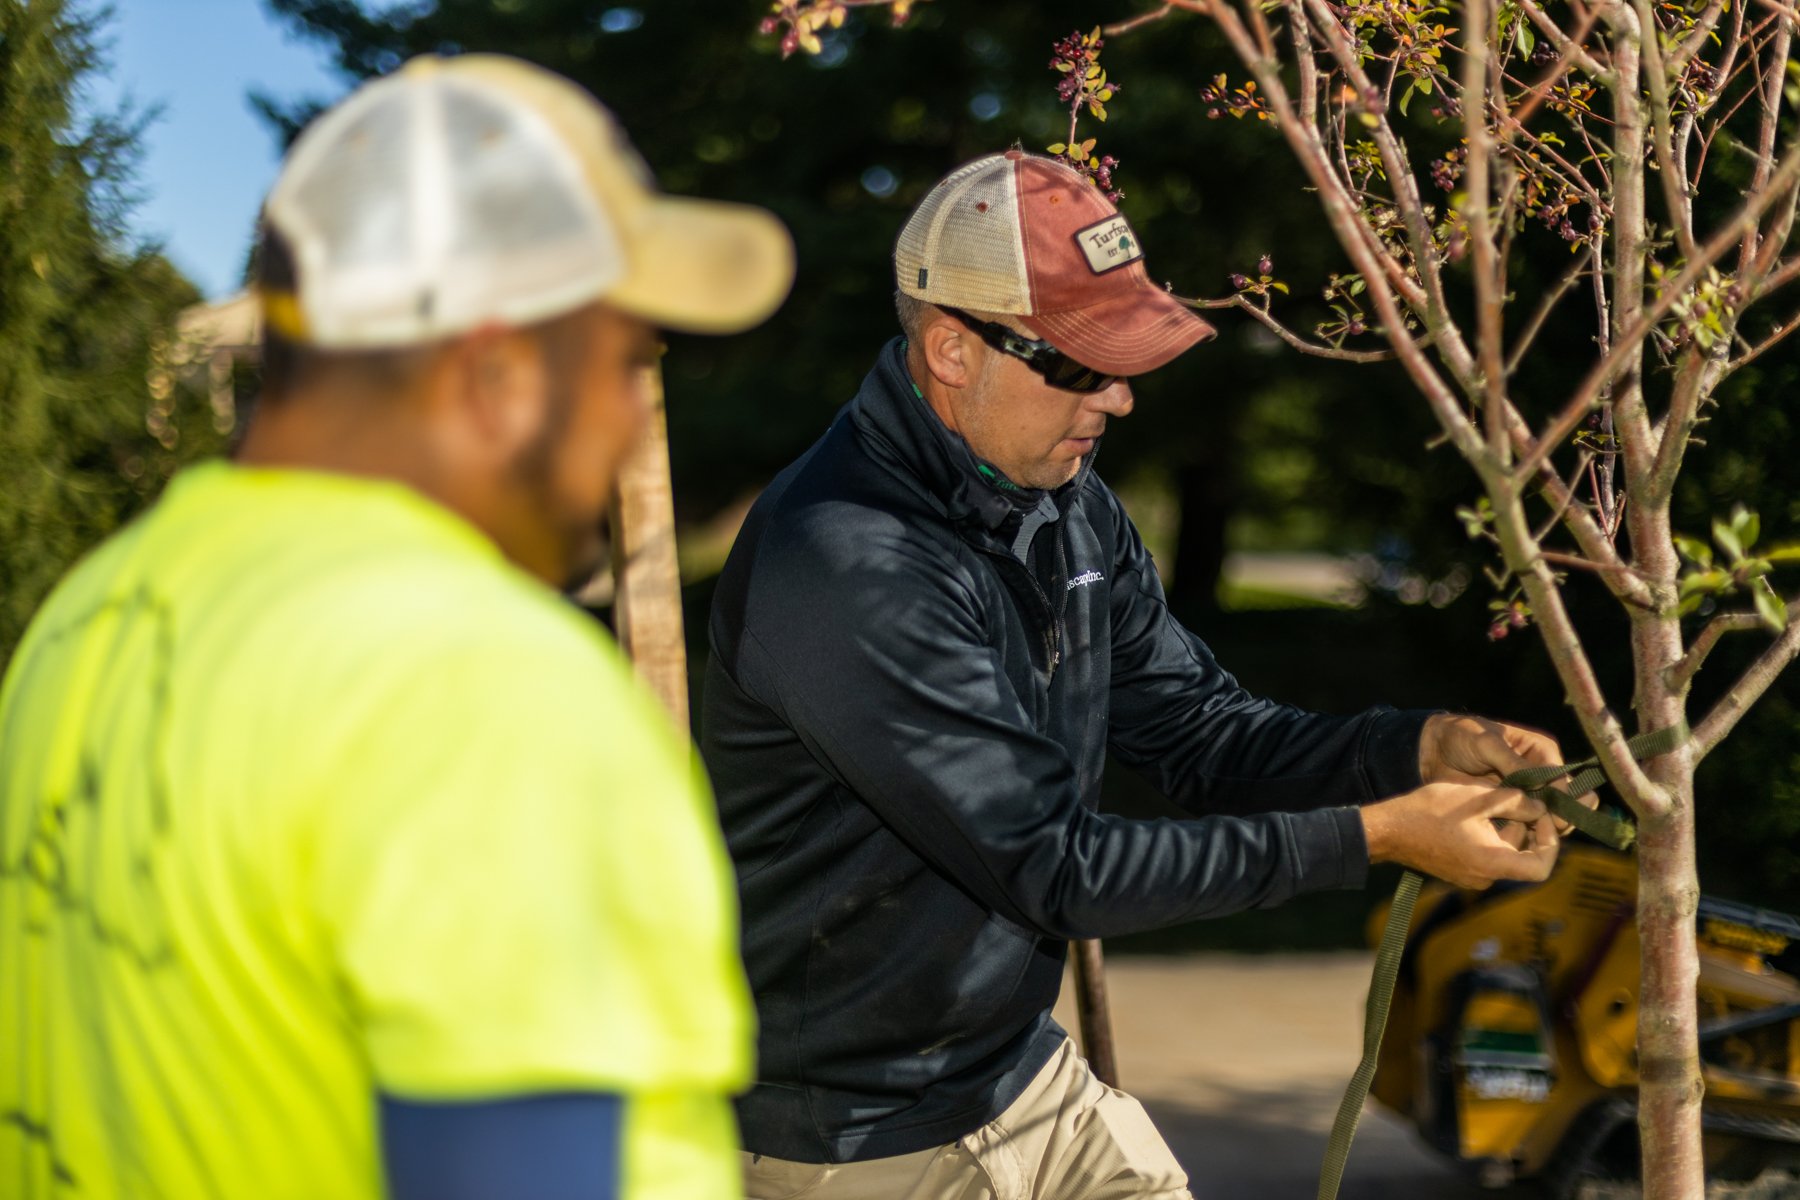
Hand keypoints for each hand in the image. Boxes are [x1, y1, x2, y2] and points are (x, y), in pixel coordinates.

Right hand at [1361, 779, 1558, 888]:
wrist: (1389, 830)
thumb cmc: (1431, 811)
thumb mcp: (1478, 797)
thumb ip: (1517, 802)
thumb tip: (1540, 807)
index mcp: (1493, 862)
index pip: (1542, 867)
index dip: (1550, 842)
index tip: (1541, 816)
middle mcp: (1486, 877)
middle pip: (1523, 857)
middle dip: (1525, 827)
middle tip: (1518, 799)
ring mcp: (1471, 877)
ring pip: (1504, 853)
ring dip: (1505, 828)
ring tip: (1490, 801)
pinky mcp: (1459, 871)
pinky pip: (1487, 855)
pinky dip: (1489, 836)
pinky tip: (1474, 814)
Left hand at [1418, 713, 1593, 834]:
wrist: (1432, 750)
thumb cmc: (1460, 736)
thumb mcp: (1485, 742)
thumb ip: (1511, 761)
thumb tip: (1541, 782)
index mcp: (1541, 752)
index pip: (1563, 778)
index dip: (1562, 798)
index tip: (1553, 815)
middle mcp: (1540, 775)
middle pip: (1565, 801)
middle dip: (1560, 816)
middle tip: (1546, 828)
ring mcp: (1526, 794)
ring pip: (1549, 818)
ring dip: (1544, 829)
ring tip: (1531, 837)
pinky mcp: (1510, 810)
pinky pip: (1525, 826)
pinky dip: (1525, 834)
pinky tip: (1516, 841)